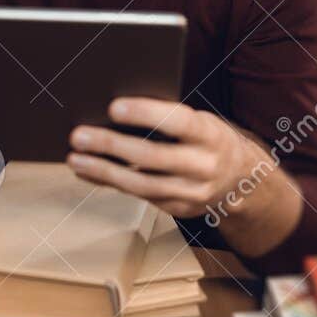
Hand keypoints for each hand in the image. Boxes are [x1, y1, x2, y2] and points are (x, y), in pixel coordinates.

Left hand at [65, 97, 264, 218]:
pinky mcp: (179, 209)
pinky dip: (111, 183)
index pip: (178, 122)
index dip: (146, 114)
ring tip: (76, 158)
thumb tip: (116, 112)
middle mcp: (204, 166)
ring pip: (142, 185)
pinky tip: (90, 172)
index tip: (113, 107)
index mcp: (211, 134)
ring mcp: (192, 193)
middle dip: (112, 146)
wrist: (240, 180)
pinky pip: (140, 197)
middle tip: (79, 135)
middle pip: (153, 157)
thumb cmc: (207, 140)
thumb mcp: (201, 122)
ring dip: (104, 171)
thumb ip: (169, 119)